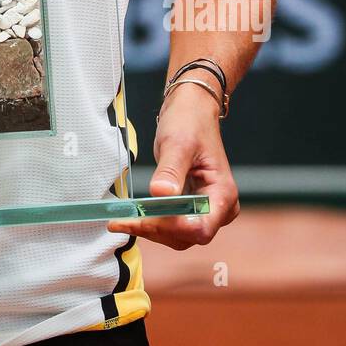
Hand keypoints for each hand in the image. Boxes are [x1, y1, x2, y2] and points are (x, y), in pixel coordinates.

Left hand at [106, 81, 239, 248]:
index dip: (170, 227)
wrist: (193, 110)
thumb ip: (170, 170)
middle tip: (123, 220)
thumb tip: (161, 194)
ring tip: (122, 219)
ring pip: (179, 234)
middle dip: (155, 229)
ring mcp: (207, 209)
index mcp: (223, 194)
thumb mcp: (178, 143)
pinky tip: (132, 217)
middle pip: (187, 235)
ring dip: (151, 229)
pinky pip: (173, 223)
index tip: (142, 219)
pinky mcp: (192, 206)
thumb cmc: (190, 121)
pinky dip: (153, 222)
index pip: (199, 227)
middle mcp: (220, 207)